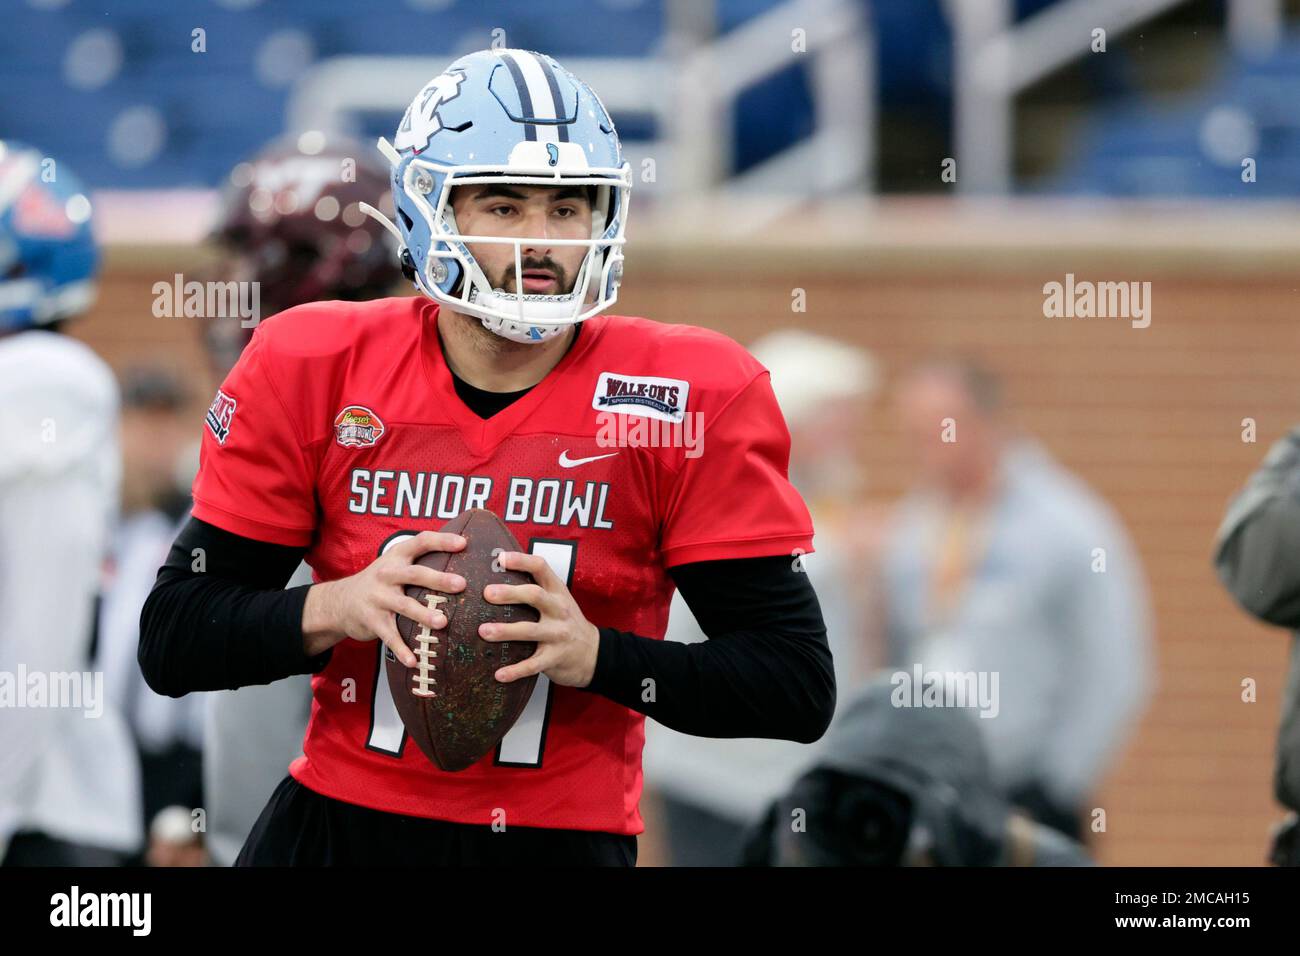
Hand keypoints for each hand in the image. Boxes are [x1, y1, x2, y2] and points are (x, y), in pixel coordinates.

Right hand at [302, 530, 466, 666]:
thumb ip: (421, 559)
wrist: (340, 601)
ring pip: (404, 605)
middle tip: (461, 584)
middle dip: (438, 579)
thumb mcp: (395, 563)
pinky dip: (402, 649)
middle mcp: (387, 574)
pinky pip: (390, 636)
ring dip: (423, 614)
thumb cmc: (381, 581)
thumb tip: (463, 553)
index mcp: (397, 556)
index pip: (421, 541)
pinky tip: (414, 661)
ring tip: (442, 623)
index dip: (442, 541)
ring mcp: (378, 597)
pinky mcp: (372, 620)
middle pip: (415, 574)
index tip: (463, 543)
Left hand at [479, 551, 599, 687]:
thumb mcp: (558, 600)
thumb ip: (536, 589)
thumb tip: (496, 577)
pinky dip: (515, 670)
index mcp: (557, 591)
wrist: (594, 653)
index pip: (541, 568)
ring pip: (530, 630)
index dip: (521, 560)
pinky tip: (499, 674)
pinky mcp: (555, 657)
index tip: (501, 559)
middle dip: (510, 593)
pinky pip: (533, 664)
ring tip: (483, 631)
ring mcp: (558, 634)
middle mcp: (559, 610)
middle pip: (534, 595)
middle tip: (487, 594)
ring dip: (505, 631)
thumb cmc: (567, 623)